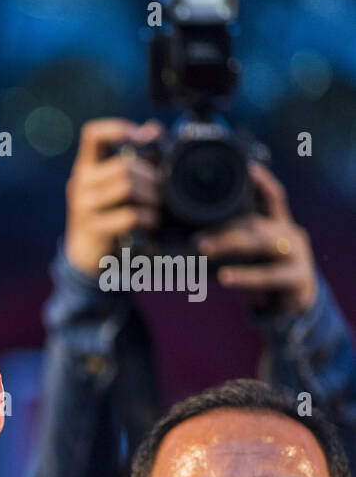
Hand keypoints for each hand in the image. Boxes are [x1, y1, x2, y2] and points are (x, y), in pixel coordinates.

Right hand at [64, 118, 162, 275]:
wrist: (85, 251)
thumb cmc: (106, 211)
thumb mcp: (113, 183)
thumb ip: (132, 157)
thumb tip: (154, 128)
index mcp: (86, 166)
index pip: (93, 135)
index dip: (117, 129)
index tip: (142, 137)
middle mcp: (80, 182)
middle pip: (123, 165)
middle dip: (150, 176)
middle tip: (160, 189)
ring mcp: (83, 206)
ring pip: (126, 187)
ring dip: (151, 196)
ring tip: (156, 205)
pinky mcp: (92, 228)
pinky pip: (128, 215)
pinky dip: (147, 217)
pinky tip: (150, 222)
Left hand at [195, 164, 316, 315]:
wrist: (291, 310)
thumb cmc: (262, 278)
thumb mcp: (245, 260)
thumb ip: (224, 248)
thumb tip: (179, 243)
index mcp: (276, 226)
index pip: (272, 197)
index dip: (262, 181)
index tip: (247, 166)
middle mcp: (289, 235)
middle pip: (256, 222)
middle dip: (224, 227)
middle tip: (194, 237)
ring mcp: (296, 254)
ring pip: (263, 242)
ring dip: (231, 244)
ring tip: (203, 249)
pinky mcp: (298, 277)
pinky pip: (270, 275)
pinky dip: (245, 277)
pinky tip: (225, 278)